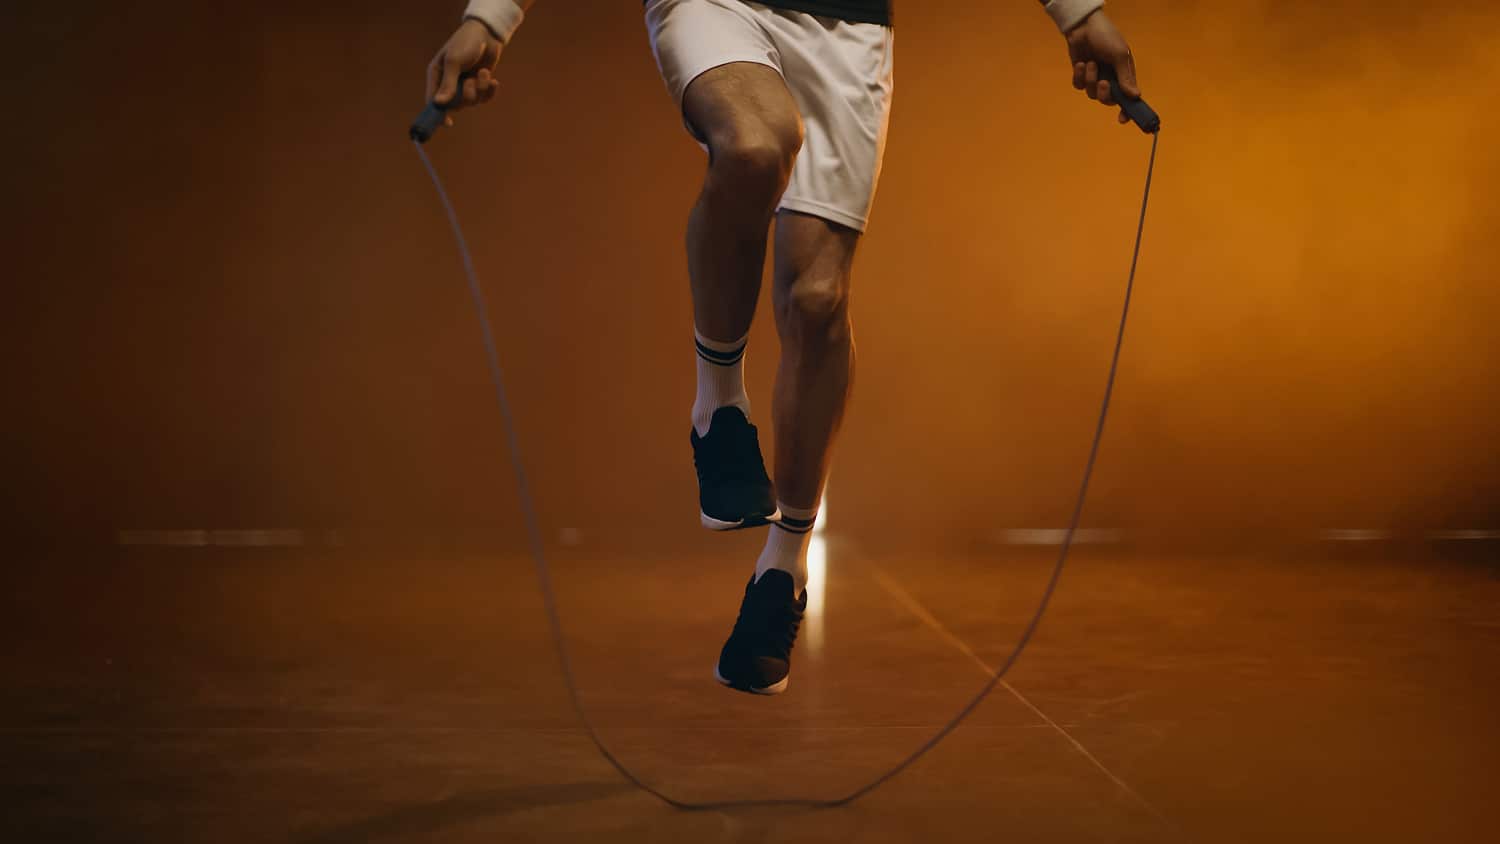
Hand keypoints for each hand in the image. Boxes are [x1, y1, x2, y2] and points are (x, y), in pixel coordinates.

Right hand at [424, 19, 504, 128]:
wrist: (486, 33)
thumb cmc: (466, 42)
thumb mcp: (454, 61)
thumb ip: (448, 83)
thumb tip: (439, 103)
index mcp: (437, 76)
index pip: (433, 101)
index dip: (439, 114)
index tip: (447, 123)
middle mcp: (449, 83)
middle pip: (456, 105)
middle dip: (468, 96)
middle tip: (472, 81)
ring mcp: (464, 85)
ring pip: (472, 102)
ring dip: (481, 89)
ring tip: (484, 72)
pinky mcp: (479, 84)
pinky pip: (484, 98)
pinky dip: (490, 91)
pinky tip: (493, 81)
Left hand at [1065, 11, 1140, 125]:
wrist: (1084, 26)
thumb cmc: (1106, 37)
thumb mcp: (1119, 55)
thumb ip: (1125, 76)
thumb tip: (1136, 95)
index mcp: (1124, 75)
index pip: (1128, 98)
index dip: (1127, 110)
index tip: (1122, 119)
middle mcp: (1111, 79)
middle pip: (1108, 100)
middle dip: (1104, 94)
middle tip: (1103, 82)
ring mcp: (1095, 78)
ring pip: (1092, 94)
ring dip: (1091, 79)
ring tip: (1090, 63)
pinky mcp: (1081, 75)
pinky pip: (1079, 86)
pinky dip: (1079, 76)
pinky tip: (1081, 63)